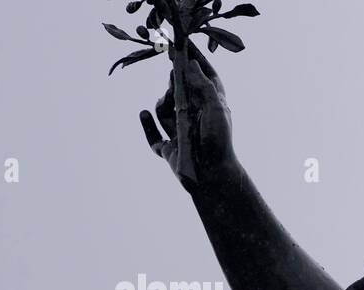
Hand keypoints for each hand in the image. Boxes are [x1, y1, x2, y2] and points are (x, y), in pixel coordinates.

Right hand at [139, 40, 235, 191]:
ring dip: (163, 106)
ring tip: (171, 110)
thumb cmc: (219, 142)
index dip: (192, 57)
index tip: (181, 40)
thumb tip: (190, 63)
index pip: (202, 75)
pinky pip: (153, 136)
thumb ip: (203, 85)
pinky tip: (144, 114)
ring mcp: (181, 132)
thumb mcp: (215, 108)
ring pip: (164, 109)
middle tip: (174, 80)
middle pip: (178, 89)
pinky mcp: (170, 148)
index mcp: (210, 105)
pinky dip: (147, 125)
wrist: (212, 176)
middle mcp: (195, 116)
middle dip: (174, 83)